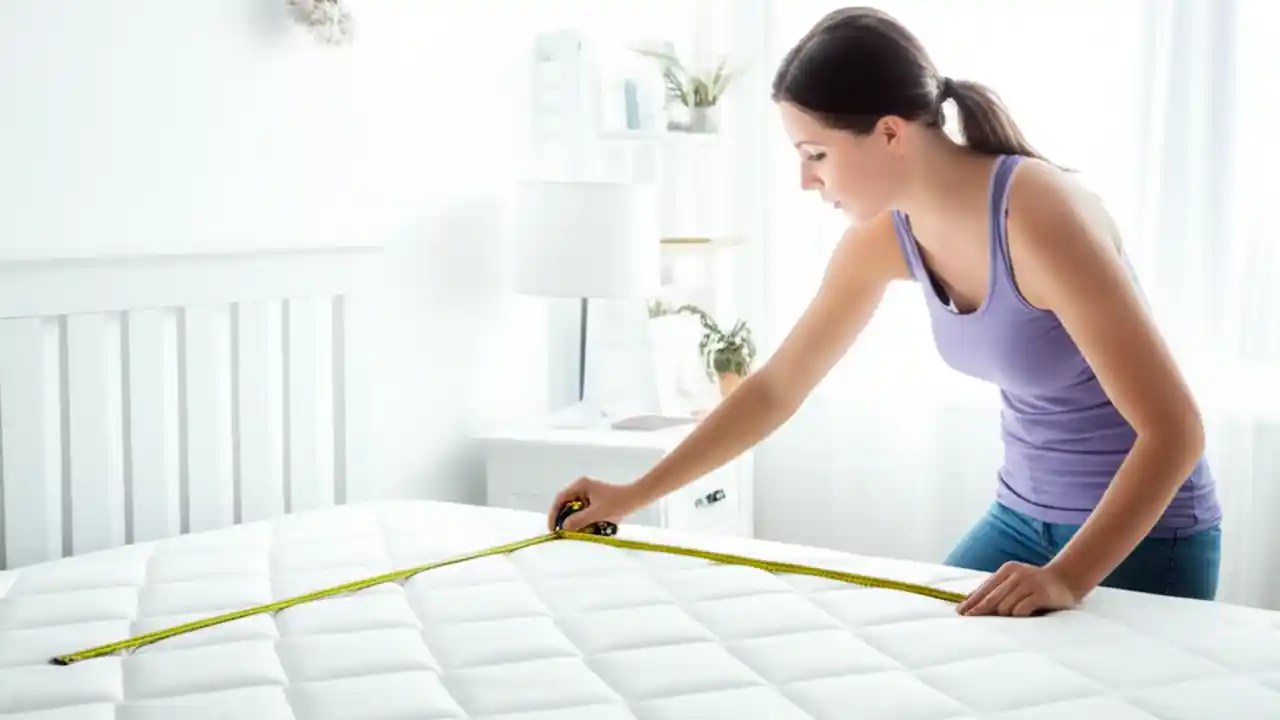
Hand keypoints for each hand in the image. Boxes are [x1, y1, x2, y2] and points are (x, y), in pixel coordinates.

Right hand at [545, 477, 642, 531]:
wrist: (637, 498)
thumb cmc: (619, 503)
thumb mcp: (597, 513)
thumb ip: (579, 520)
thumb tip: (563, 527)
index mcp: (580, 485)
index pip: (560, 499)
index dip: (554, 514)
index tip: (553, 529)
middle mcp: (582, 487)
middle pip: (566, 505)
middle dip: (564, 520)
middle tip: (563, 534)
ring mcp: (588, 494)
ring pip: (574, 510)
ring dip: (575, 522)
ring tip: (577, 533)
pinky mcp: (594, 501)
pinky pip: (583, 512)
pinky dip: (584, 521)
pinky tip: (589, 529)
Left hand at [956, 561, 1080, 616]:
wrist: (1067, 579)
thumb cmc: (1035, 585)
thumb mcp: (1015, 582)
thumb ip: (997, 589)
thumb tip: (970, 601)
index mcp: (1007, 570)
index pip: (984, 589)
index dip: (971, 602)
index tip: (960, 613)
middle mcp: (1017, 574)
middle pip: (991, 598)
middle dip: (979, 611)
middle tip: (969, 621)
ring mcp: (1029, 583)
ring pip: (1005, 606)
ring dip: (1005, 615)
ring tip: (1014, 616)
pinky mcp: (1041, 593)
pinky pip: (1021, 610)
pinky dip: (1018, 615)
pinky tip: (1024, 615)